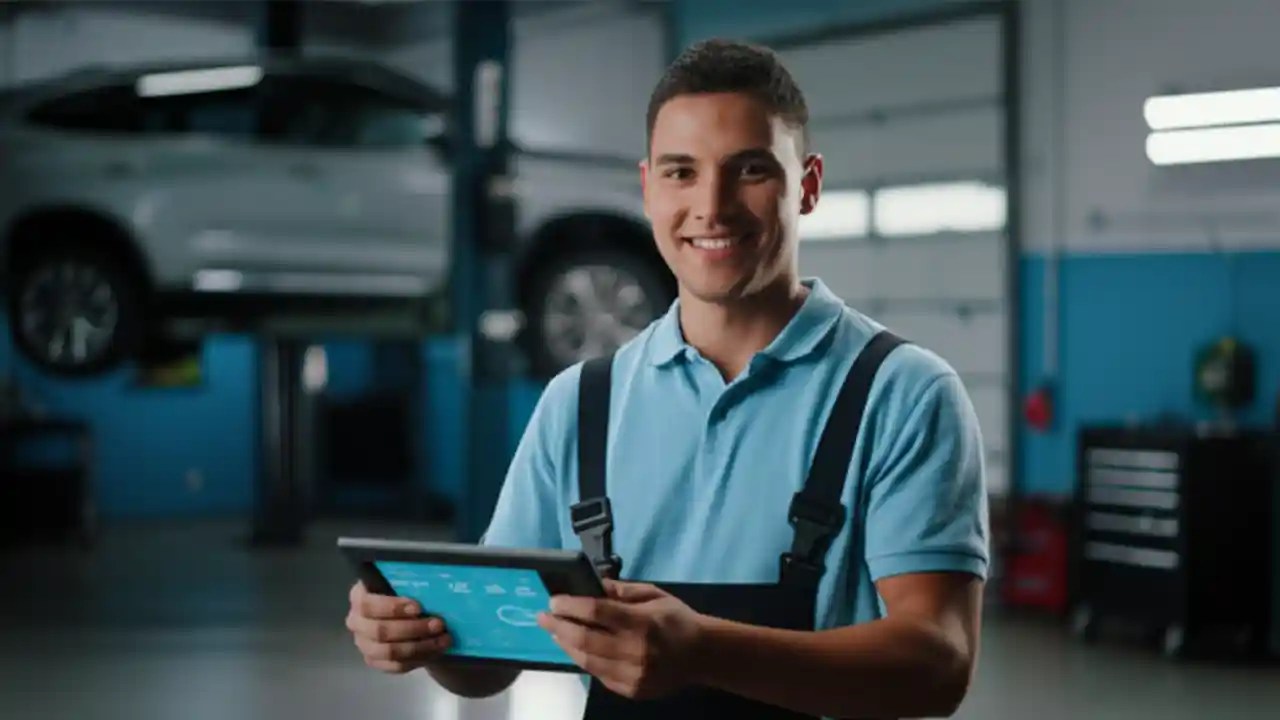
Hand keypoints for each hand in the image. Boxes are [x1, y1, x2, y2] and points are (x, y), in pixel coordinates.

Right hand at [346, 581, 451, 673]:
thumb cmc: (404, 594)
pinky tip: (436, 651)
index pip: (368, 605)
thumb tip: (430, 585)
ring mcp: (364, 644)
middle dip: (413, 629)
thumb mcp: (404, 584)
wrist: (406, 615)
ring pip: (389, 652)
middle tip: (438, 624)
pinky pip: (396, 666)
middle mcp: (356, 622)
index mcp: (359, 597)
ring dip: (420, 646)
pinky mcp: (375, 661)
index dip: (393, 608)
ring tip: (443, 639)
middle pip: (380, 631)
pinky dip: (419, 659)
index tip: (418, 608)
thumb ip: (410, 584)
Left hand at [537, 579, 704, 699]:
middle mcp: (635, 651)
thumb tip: (591, 585)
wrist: (702, 655)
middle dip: (558, 627)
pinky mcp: (630, 690)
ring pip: (587, 661)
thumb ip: (622, 591)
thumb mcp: (653, 595)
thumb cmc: (677, 620)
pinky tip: (575, 649)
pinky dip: (583, 660)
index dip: (570, 606)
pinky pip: (598, 675)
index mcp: (642, 622)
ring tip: (555, 632)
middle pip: (584, 640)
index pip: (596, 612)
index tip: (554, 601)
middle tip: (543, 617)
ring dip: (566, 645)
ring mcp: (632, 675)